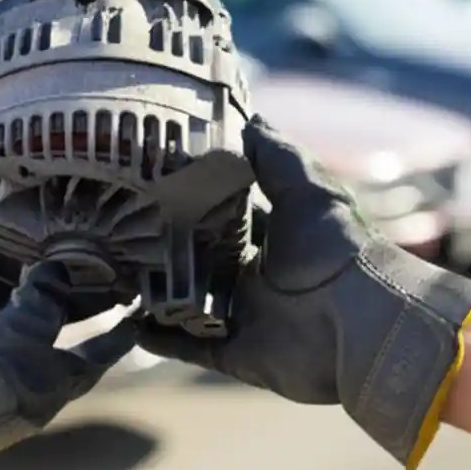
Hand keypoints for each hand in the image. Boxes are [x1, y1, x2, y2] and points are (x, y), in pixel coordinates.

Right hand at [0, 261, 136, 469]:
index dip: (118, 336)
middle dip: (81, 344)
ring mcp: (9, 413)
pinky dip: (9, 358)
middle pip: (71, 369)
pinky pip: (4, 380)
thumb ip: (43, 297)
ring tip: (38, 320)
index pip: (101, 355)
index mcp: (60, 383)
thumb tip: (59, 271)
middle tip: (95, 319)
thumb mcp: (21, 323)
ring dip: (41, 349)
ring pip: (35, 374)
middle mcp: (40, 403)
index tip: (135, 322)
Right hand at [138, 116, 470, 469]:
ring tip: (110, 271)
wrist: (360, 323)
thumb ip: (275, 156)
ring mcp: (243, 315)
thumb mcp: (307, 188)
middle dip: (166, 246)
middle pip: (200, 258)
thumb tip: (250, 117)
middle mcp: (255, 276)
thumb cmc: (338, 249)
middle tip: (118, 226)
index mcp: (275, 237)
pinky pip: (185, 345)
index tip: (155, 181)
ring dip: (154, 291)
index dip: (196, 199)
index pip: (226, 215)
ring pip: (185, 301)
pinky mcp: (233, 352)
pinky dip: (158, 336)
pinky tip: (125, 319)